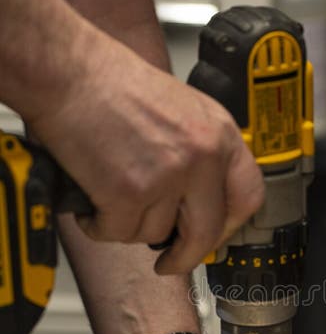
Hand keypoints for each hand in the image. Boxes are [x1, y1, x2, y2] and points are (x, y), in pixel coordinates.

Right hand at [27, 26, 264, 273]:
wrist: (68, 71)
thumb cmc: (112, 84)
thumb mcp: (182, 111)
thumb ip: (201, 154)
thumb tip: (201, 204)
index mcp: (219, 134)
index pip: (249, 196)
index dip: (230, 227)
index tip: (213, 239)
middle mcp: (201, 156)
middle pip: (207, 232)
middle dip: (185, 255)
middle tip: (169, 262)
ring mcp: (168, 175)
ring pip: (155, 234)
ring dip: (128, 226)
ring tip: (110, 196)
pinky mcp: (129, 191)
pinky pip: (118, 233)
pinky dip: (99, 225)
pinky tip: (92, 202)